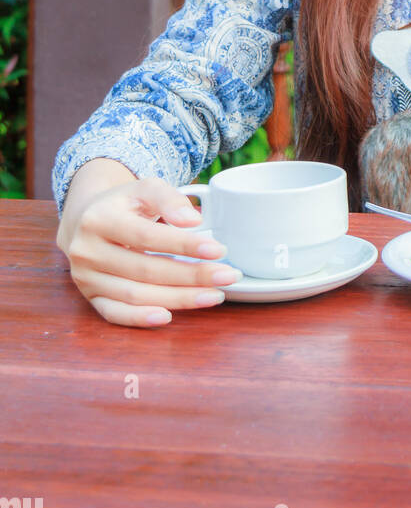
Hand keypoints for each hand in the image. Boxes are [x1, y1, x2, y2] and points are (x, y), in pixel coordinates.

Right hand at [56, 176, 242, 327]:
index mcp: (99, 219)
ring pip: (136, 295)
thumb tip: (193, 221)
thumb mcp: (145, 188)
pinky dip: (141, 319)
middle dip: (192, 276)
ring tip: (214, 295)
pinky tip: (169, 317)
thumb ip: (169, 199)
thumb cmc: (124, 204)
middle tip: (227, 276)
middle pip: (146, 270)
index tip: (218, 250)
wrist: (86, 219)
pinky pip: (115, 314)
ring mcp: (86, 277)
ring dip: (179, 299)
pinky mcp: (90, 297)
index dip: (184, 246)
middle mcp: (87, 251)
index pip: (147, 237)